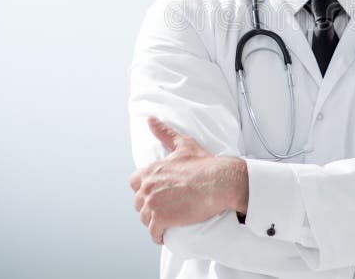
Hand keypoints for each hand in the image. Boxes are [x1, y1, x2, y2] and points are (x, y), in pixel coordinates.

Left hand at [129, 117, 247, 243]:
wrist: (219, 182)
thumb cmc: (205, 164)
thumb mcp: (183, 145)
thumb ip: (164, 133)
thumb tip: (151, 119)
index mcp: (151, 170)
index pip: (134, 183)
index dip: (144, 189)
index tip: (156, 192)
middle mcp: (148, 187)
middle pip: (139, 202)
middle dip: (149, 206)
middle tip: (164, 208)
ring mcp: (153, 204)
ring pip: (145, 218)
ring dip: (154, 221)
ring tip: (167, 221)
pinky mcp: (161, 219)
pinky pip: (153, 232)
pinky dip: (158, 235)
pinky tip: (165, 234)